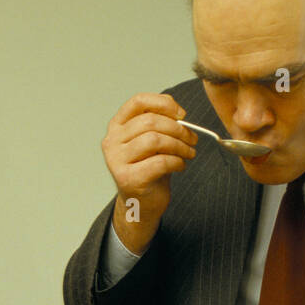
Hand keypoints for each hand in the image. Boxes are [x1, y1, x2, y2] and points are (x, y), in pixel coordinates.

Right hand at [102, 93, 197, 253]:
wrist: (140, 203)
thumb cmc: (148, 169)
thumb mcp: (151, 141)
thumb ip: (158, 122)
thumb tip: (178, 112)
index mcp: (116, 126)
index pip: (138, 102)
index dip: (163, 104)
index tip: (182, 114)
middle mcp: (112, 141)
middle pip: (150, 121)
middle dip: (178, 128)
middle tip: (192, 139)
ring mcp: (117, 160)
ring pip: (155, 140)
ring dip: (179, 145)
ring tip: (189, 153)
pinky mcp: (128, 178)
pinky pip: (160, 162)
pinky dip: (177, 162)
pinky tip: (180, 166)